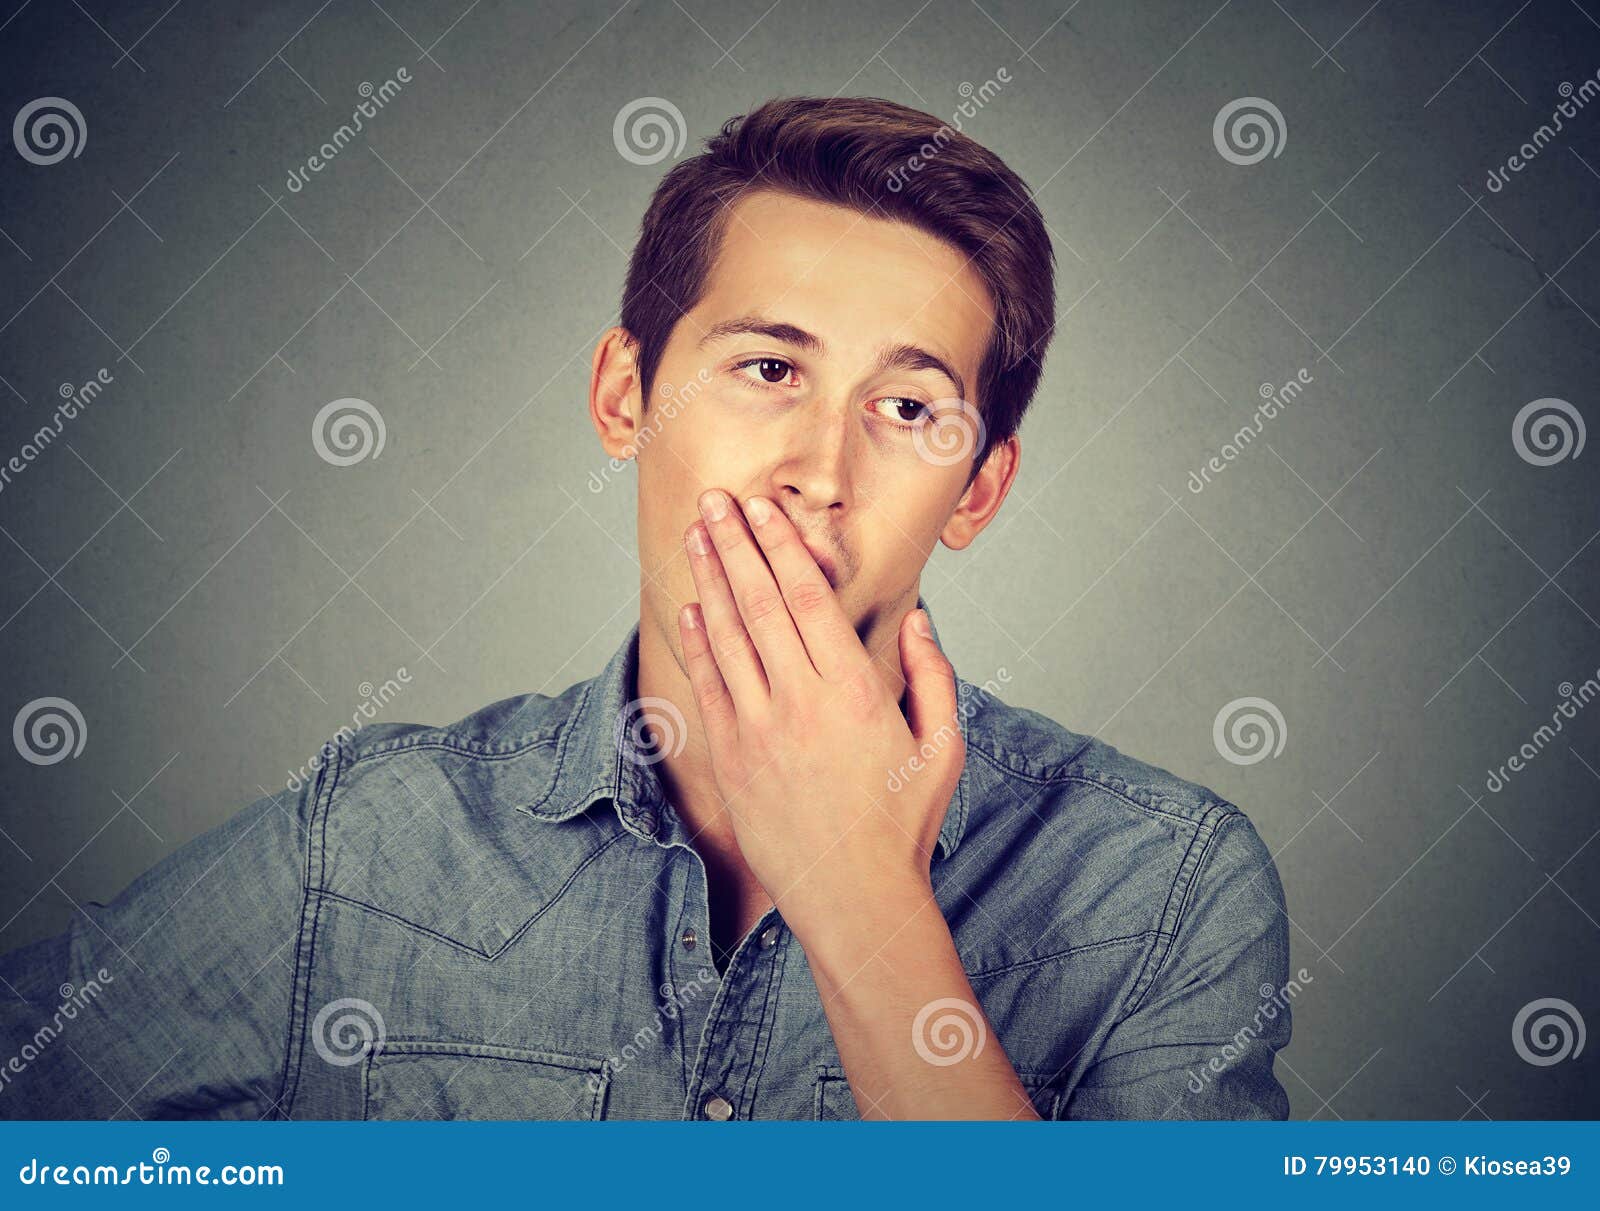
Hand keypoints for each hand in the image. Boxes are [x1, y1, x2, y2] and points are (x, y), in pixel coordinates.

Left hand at [677, 488, 964, 943]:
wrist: (854, 899)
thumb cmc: (903, 825)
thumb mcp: (942, 748)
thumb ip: (935, 678)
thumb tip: (920, 621)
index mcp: (853, 691)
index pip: (807, 599)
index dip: (782, 546)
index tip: (765, 508)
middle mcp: (799, 702)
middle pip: (758, 603)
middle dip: (735, 545)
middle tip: (715, 501)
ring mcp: (758, 731)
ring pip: (725, 637)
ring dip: (708, 579)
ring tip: (696, 535)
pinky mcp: (731, 760)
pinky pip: (708, 688)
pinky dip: (697, 643)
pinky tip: (690, 607)